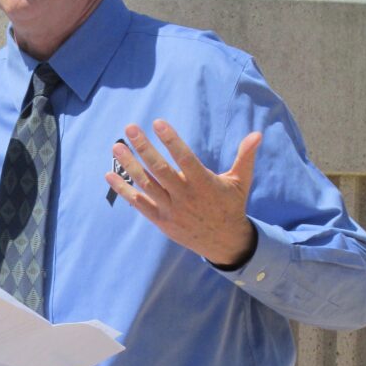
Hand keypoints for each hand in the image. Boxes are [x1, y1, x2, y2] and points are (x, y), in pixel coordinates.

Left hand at [105, 120, 260, 266]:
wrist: (224, 242)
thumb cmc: (231, 206)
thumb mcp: (240, 182)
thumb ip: (245, 157)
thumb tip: (257, 134)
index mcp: (203, 183)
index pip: (185, 158)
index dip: (171, 141)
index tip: (158, 122)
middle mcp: (185, 196)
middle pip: (160, 169)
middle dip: (144, 148)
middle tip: (130, 128)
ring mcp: (170, 209)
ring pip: (146, 185)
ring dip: (129, 165)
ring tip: (116, 147)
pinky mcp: (160, 220)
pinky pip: (138, 203)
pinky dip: (123, 190)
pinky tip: (108, 175)